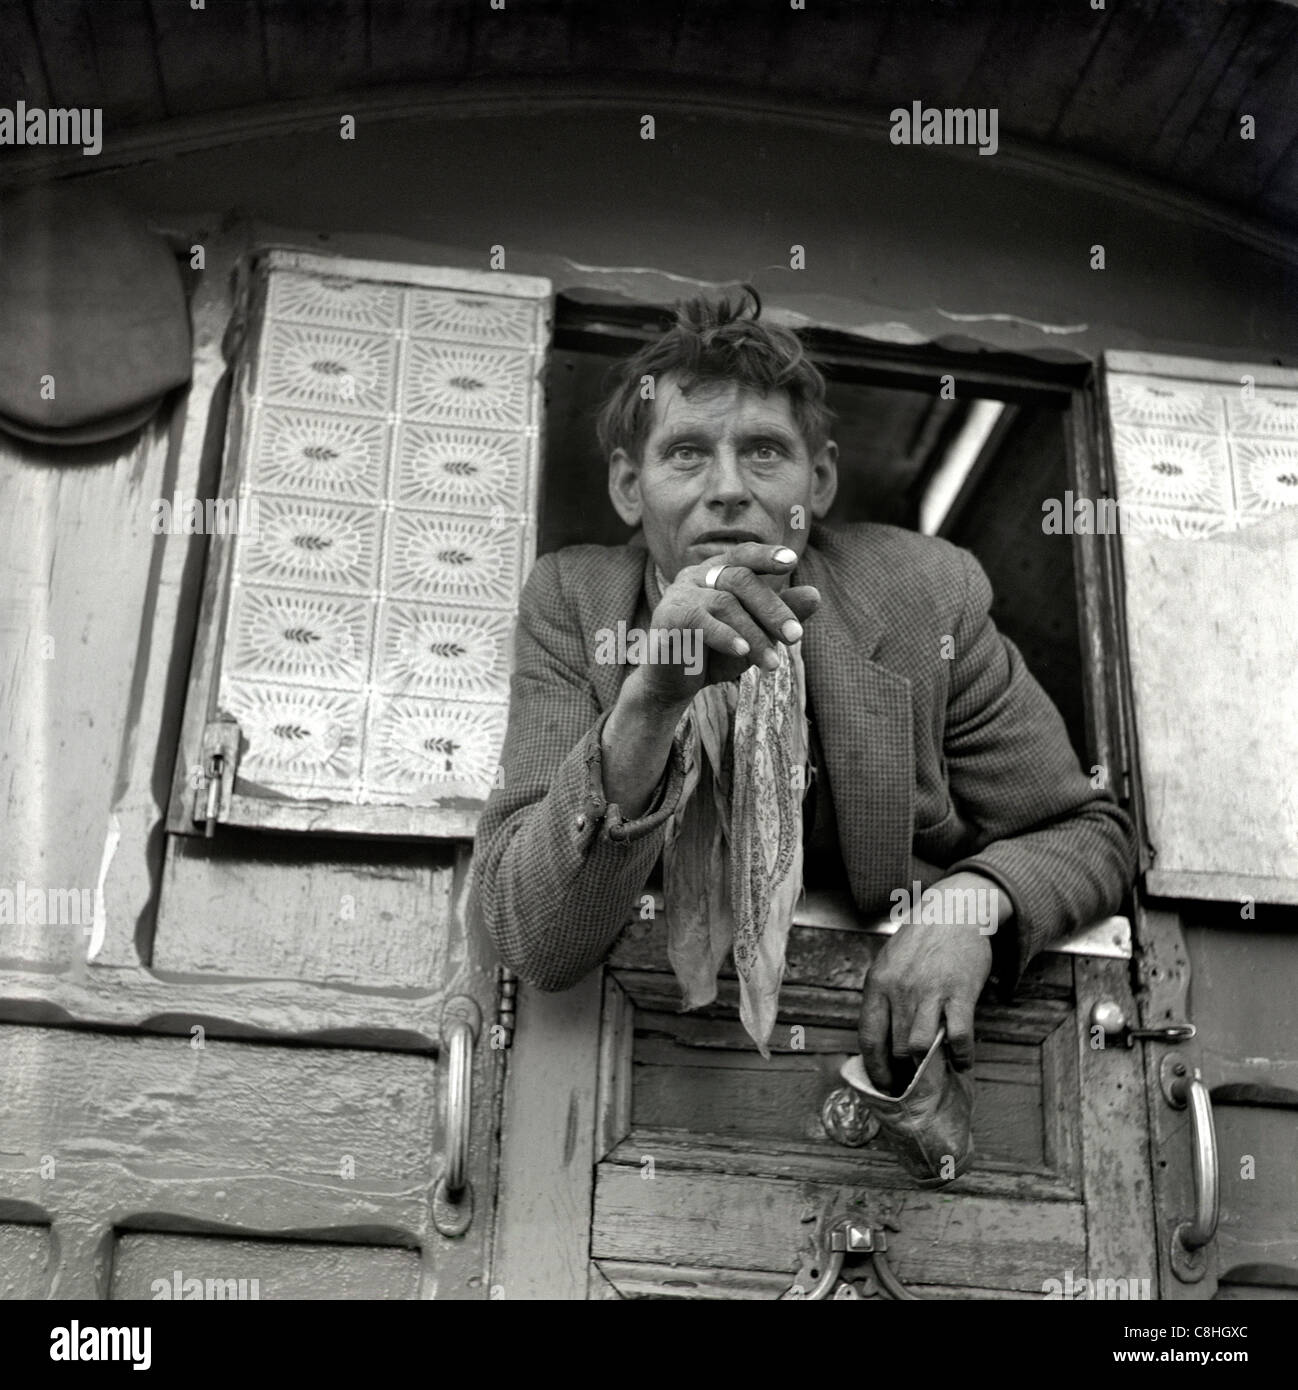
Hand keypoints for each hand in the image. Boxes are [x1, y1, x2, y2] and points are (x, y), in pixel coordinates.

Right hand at [635, 542, 821, 708]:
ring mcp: (679, 594)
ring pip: (725, 603)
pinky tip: (743, 653)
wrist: (672, 683)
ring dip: (755, 634)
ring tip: (773, 664)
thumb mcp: (755, 634)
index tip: (792, 561)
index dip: (766, 555)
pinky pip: (701, 621)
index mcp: (716, 572)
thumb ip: (780, 614)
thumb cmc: (715, 653)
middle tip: (795, 636)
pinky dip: (726, 636)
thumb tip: (815, 595)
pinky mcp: (668, 617)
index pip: (743, 555)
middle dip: (773, 608)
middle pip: (741, 579)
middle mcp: (695, 576)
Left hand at [858, 873, 1004, 1090]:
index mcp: (878, 984)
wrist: (953, 911)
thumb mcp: (889, 963)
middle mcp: (900, 990)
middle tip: (914, 1084)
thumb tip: (879, 1039)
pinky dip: (962, 1057)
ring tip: (937, 1074)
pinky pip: (958, 1037)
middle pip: (896, 1047)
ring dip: (930, 1067)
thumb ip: (883, 998)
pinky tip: (962, 1062)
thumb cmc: (920, 940)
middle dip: (905, 1072)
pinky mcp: (959, 993)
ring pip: (921, 1047)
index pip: (869, 1037)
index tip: (883, 1084)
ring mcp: (930, 992)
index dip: (875, 1068)